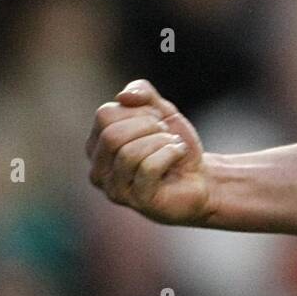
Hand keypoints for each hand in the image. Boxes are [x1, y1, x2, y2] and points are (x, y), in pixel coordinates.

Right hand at [86, 78, 213, 225]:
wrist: (200, 177)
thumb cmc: (172, 145)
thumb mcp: (159, 110)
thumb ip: (141, 93)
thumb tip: (123, 97)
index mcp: (96, 146)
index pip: (105, 115)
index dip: (137, 110)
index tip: (156, 119)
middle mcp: (98, 171)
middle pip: (112, 135)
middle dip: (147, 126)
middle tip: (165, 133)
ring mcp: (116, 190)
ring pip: (129, 153)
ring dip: (161, 142)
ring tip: (173, 145)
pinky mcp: (140, 202)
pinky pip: (148, 168)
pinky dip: (170, 153)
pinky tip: (179, 155)